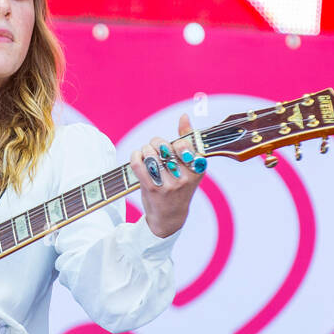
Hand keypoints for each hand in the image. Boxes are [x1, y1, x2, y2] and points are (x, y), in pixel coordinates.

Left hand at [128, 112, 205, 237]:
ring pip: (150, 153)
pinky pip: (139, 163)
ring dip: (145, 150)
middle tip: (156, 149)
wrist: (169, 217)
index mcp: (197, 170)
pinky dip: (135, 156)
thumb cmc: (179, 187)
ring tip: (147, 155)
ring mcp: (168, 184)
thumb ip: (187, 141)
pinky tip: (138, 158)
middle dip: (156, 143)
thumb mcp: (189, 167)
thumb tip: (184, 116)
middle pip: (164, 146)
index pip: (184, 145)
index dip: (174, 143)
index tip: (172, 148)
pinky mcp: (152, 189)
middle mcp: (184, 178)